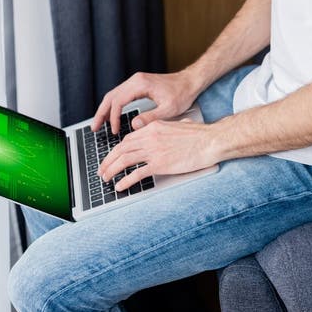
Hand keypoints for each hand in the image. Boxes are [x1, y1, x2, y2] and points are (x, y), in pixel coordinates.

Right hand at [90, 69, 198, 134]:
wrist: (190, 82)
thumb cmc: (182, 94)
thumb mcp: (168, 109)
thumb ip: (150, 118)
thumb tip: (133, 126)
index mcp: (140, 84)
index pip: (118, 101)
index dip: (113, 117)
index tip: (114, 131)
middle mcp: (136, 80)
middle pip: (111, 96)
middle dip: (101, 113)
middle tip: (94, 128)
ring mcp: (136, 81)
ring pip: (114, 95)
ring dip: (105, 109)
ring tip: (98, 124)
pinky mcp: (139, 85)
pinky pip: (121, 95)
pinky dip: (113, 105)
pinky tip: (112, 116)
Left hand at [96, 117, 217, 190]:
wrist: (209, 140)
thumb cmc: (198, 135)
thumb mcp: (178, 125)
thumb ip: (166, 128)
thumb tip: (164, 129)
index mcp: (153, 127)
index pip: (128, 139)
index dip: (117, 150)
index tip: (112, 157)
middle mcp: (150, 138)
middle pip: (121, 149)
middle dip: (108, 160)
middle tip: (102, 170)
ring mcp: (154, 151)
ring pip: (124, 160)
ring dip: (111, 170)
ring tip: (105, 178)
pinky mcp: (160, 165)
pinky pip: (136, 173)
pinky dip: (125, 180)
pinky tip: (119, 186)